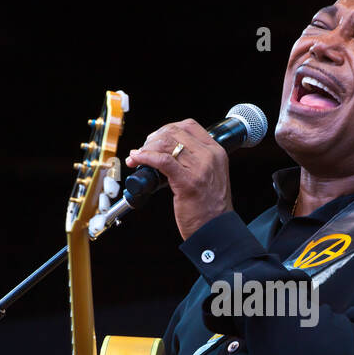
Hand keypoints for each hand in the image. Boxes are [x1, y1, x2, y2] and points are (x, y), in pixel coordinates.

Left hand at [125, 119, 232, 239]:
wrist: (215, 229)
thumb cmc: (209, 207)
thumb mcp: (210, 176)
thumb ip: (195, 161)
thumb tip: (167, 152)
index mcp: (216, 152)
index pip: (189, 126)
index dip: (168, 128)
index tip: (156, 138)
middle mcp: (210, 156)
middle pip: (175, 132)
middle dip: (153, 138)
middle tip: (143, 149)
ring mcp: (200, 168)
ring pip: (166, 144)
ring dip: (146, 148)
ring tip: (137, 156)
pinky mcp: (187, 182)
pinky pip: (162, 160)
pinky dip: (145, 157)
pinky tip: (136, 160)